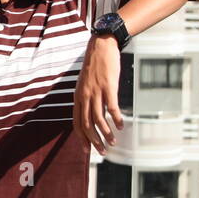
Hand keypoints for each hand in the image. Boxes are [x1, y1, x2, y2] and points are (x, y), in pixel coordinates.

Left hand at [74, 35, 121, 154]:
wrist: (101, 46)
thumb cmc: (95, 66)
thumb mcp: (85, 83)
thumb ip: (87, 98)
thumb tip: (92, 114)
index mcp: (78, 97)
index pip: (77, 122)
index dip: (82, 138)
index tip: (87, 150)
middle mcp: (85, 96)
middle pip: (86, 124)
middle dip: (94, 140)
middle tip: (102, 151)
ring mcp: (96, 91)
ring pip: (98, 118)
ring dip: (106, 133)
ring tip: (113, 141)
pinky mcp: (108, 86)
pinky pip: (111, 107)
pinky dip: (116, 118)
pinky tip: (121, 125)